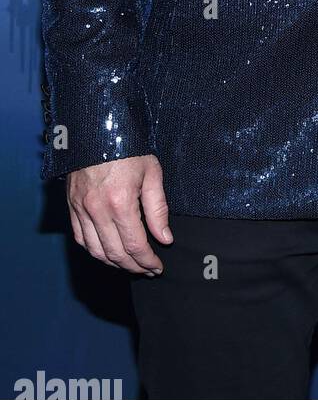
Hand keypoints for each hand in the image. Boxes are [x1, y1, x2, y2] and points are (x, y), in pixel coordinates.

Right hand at [66, 155, 172, 273]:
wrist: (99, 129)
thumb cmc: (129, 148)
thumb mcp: (152, 173)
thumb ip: (158, 209)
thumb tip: (164, 238)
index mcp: (120, 202)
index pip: (134, 245)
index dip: (147, 261)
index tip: (157, 266)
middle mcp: (97, 210)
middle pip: (114, 253)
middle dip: (133, 266)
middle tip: (147, 270)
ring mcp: (81, 209)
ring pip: (95, 251)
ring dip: (113, 263)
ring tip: (130, 265)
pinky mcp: (71, 206)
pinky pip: (80, 238)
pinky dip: (94, 251)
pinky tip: (107, 253)